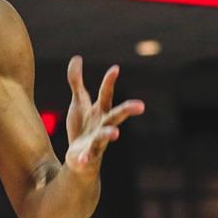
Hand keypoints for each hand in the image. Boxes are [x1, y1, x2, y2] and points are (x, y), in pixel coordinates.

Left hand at [64, 59, 143, 175]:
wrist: (81, 160)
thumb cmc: (83, 128)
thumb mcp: (79, 103)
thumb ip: (77, 82)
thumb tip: (77, 57)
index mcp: (101, 112)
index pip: (107, 94)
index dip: (110, 82)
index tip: (115, 68)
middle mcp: (103, 126)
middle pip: (116, 116)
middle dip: (127, 110)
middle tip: (141, 105)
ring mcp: (97, 142)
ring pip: (104, 137)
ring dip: (109, 135)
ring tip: (115, 133)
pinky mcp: (87, 156)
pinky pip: (88, 157)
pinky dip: (86, 158)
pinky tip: (83, 159)